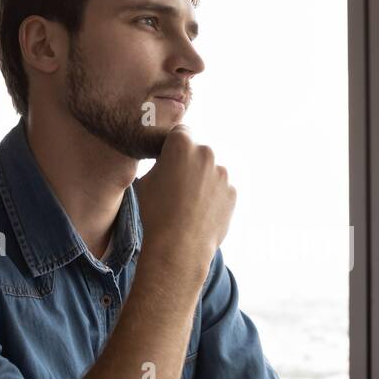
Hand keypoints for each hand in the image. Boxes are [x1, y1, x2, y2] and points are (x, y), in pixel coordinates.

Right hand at [133, 125, 235, 275]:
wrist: (179, 245)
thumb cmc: (156, 212)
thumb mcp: (146, 181)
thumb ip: (161, 164)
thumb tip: (167, 162)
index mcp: (182, 144)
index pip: (181, 132)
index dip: (174, 146)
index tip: (170, 159)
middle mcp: (206, 153)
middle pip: (199, 152)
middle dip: (190, 163)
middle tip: (177, 186)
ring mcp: (222, 174)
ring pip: (211, 172)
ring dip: (203, 181)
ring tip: (188, 204)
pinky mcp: (232, 192)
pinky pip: (221, 190)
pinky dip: (213, 197)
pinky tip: (200, 213)